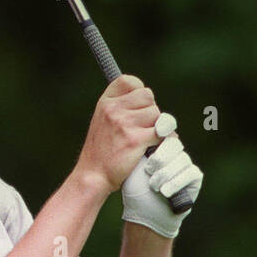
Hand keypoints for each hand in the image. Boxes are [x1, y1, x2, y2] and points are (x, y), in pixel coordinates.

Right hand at [75, 75, 163, 194]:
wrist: (93, 175)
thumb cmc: (102, 150)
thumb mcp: (103, 120)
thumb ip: (122, 106)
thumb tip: (152, 102)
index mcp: (105, 102)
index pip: (130, 81)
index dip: (139, 92)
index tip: (137, 105)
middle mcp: (113, 109)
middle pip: (148, 97)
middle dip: (150, 111)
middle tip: (141, 127)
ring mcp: (124, 124)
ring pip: (157, 114)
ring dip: (156, 127)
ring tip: (144, 138)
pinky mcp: (136, 140)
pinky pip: (162, 132)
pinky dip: (163, 140)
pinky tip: (154, 146)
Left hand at [121, 131, 202, 237]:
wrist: (145, 214)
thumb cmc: (136, 190)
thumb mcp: (132, 167)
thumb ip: (138, 148)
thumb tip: (141, 129)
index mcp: (158, 145)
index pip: (163, 131)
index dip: (161, 131)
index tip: (155, 136)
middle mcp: (173, 152)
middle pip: (173, 143)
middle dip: (160, 158)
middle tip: (148, 171)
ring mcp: (185, 163)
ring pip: (181, 159)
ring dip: (165, 174)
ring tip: (153, 186)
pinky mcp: (195, 176)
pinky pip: (189, 173)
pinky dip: (175, 183)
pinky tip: (165, 192)